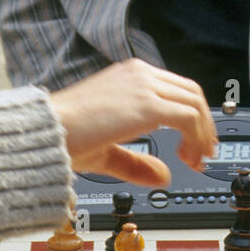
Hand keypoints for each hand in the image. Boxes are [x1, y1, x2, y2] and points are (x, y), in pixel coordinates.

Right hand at [47, 59, 217, 188]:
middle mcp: (139, 74)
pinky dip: (196, 138)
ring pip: (195, 103)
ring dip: (202, 134)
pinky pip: (188, 117)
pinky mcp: (146, 103)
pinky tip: (187, 156)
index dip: (192, 117)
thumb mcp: (107, 150)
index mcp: (129, 76)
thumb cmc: (64, 137)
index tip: (193, 143)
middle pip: (192, 92)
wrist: (45, 133)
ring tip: (196, 159)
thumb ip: (136, 162)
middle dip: (204, 125)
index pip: (176, 89)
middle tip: (203, 153)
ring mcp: (144, 85)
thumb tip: (163, 176)